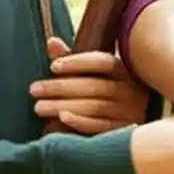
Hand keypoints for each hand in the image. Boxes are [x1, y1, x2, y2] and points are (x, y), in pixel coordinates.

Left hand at [30, 38, 145, 133]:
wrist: (139, 123)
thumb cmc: (108, 91)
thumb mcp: (96, 74)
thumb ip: (73, 59)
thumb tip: (51, 42)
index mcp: (124, 70)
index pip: (102, 62)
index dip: (77, 62)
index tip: (53, 66)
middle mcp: (130, 90)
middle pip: (94, 86)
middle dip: (61, 87)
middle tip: (34, 89)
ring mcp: (130, 112)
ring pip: (95, 107)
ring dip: (64, 105)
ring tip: (38, 106)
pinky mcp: (124, 131)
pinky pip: (101, 127)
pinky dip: (80, 122)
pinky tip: (61, 118)